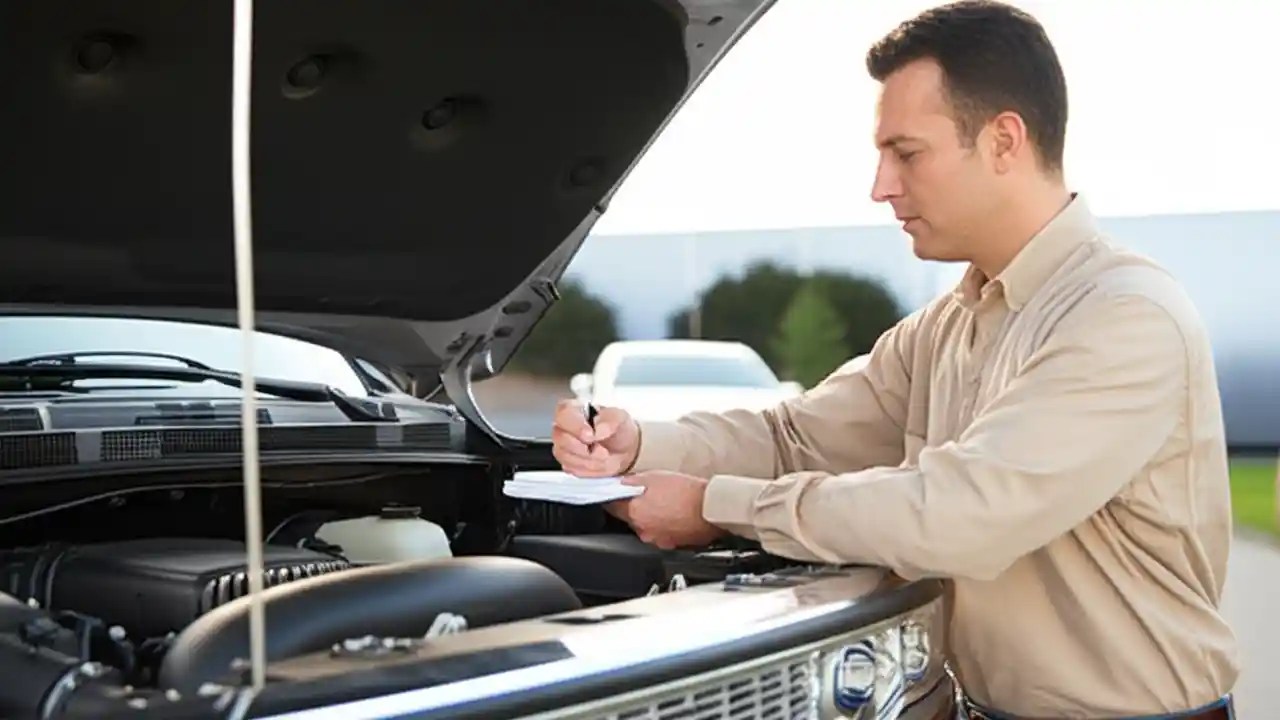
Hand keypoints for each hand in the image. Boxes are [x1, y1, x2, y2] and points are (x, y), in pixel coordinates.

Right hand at [551, 399, 639, 477]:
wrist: (625, 451)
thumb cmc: (618, 430)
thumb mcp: (620, 418)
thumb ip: (609, 420)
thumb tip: (597, 429)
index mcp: (575, 410)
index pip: (563, 413)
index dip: (575, 426)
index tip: (591, 435)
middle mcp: (564, 427)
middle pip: (561, 438)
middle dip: (584, 448)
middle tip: (602, 449)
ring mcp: (563, 446)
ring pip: (566, 456)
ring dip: (590, 459)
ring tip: (604, 455)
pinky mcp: (567, 463)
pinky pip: (572, 468)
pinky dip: (589, 468)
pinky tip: (599, 462)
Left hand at [609, 471, 726, 549]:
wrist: (712, 509)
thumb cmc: (688, 492)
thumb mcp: (656, 476)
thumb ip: (633, 481)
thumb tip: (621, 483)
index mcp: (635, 511)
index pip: (611, 506)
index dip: (612, 498)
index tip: (613, 493)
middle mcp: (642, 529)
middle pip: (628, 517)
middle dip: (634, 507)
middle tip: (647, 495)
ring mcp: (656, 540)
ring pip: (644, 526)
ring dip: (649, 516)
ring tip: (664, 504)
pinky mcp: (670, 545)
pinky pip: (659, 534)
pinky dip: (662, 525)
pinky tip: (673, 514)